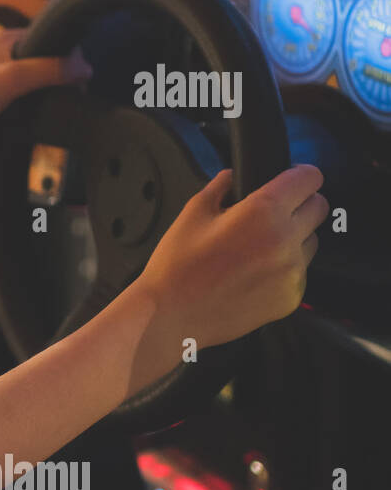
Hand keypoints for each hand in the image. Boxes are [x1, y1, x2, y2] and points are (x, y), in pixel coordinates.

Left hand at [0, 28, 91, 170]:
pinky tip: (49, 121)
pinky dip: (41, 114)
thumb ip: (49, 69)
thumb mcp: (12, 77)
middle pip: (48, 64)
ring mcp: (3, 86)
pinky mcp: (2, 110)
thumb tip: (84, 68)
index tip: (82, 71)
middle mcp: (4, 61)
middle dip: (63, 77)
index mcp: (5, 42)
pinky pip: (31, 109)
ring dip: (52, 97)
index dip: (68, 52)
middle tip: (77, 91)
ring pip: (41, 88)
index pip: (49, 37)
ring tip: (65, 106)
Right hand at [132, 165, 326, 355]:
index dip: (299, 175)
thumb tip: (233, 177)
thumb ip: (220, 187)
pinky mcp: (291, 297)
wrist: (171, 314)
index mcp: (262, 211)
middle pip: (319, 207)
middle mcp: (285, 239)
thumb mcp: (191, 214)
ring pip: (311, 241)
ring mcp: (292, 272)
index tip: (290, 180)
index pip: (309, 178)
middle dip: (299, 205)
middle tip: (270, 215)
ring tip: (257, 250)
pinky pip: (299, 273)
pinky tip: (253, 275)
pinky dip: (283, 270)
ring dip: (293, 238)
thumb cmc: (177, 266)